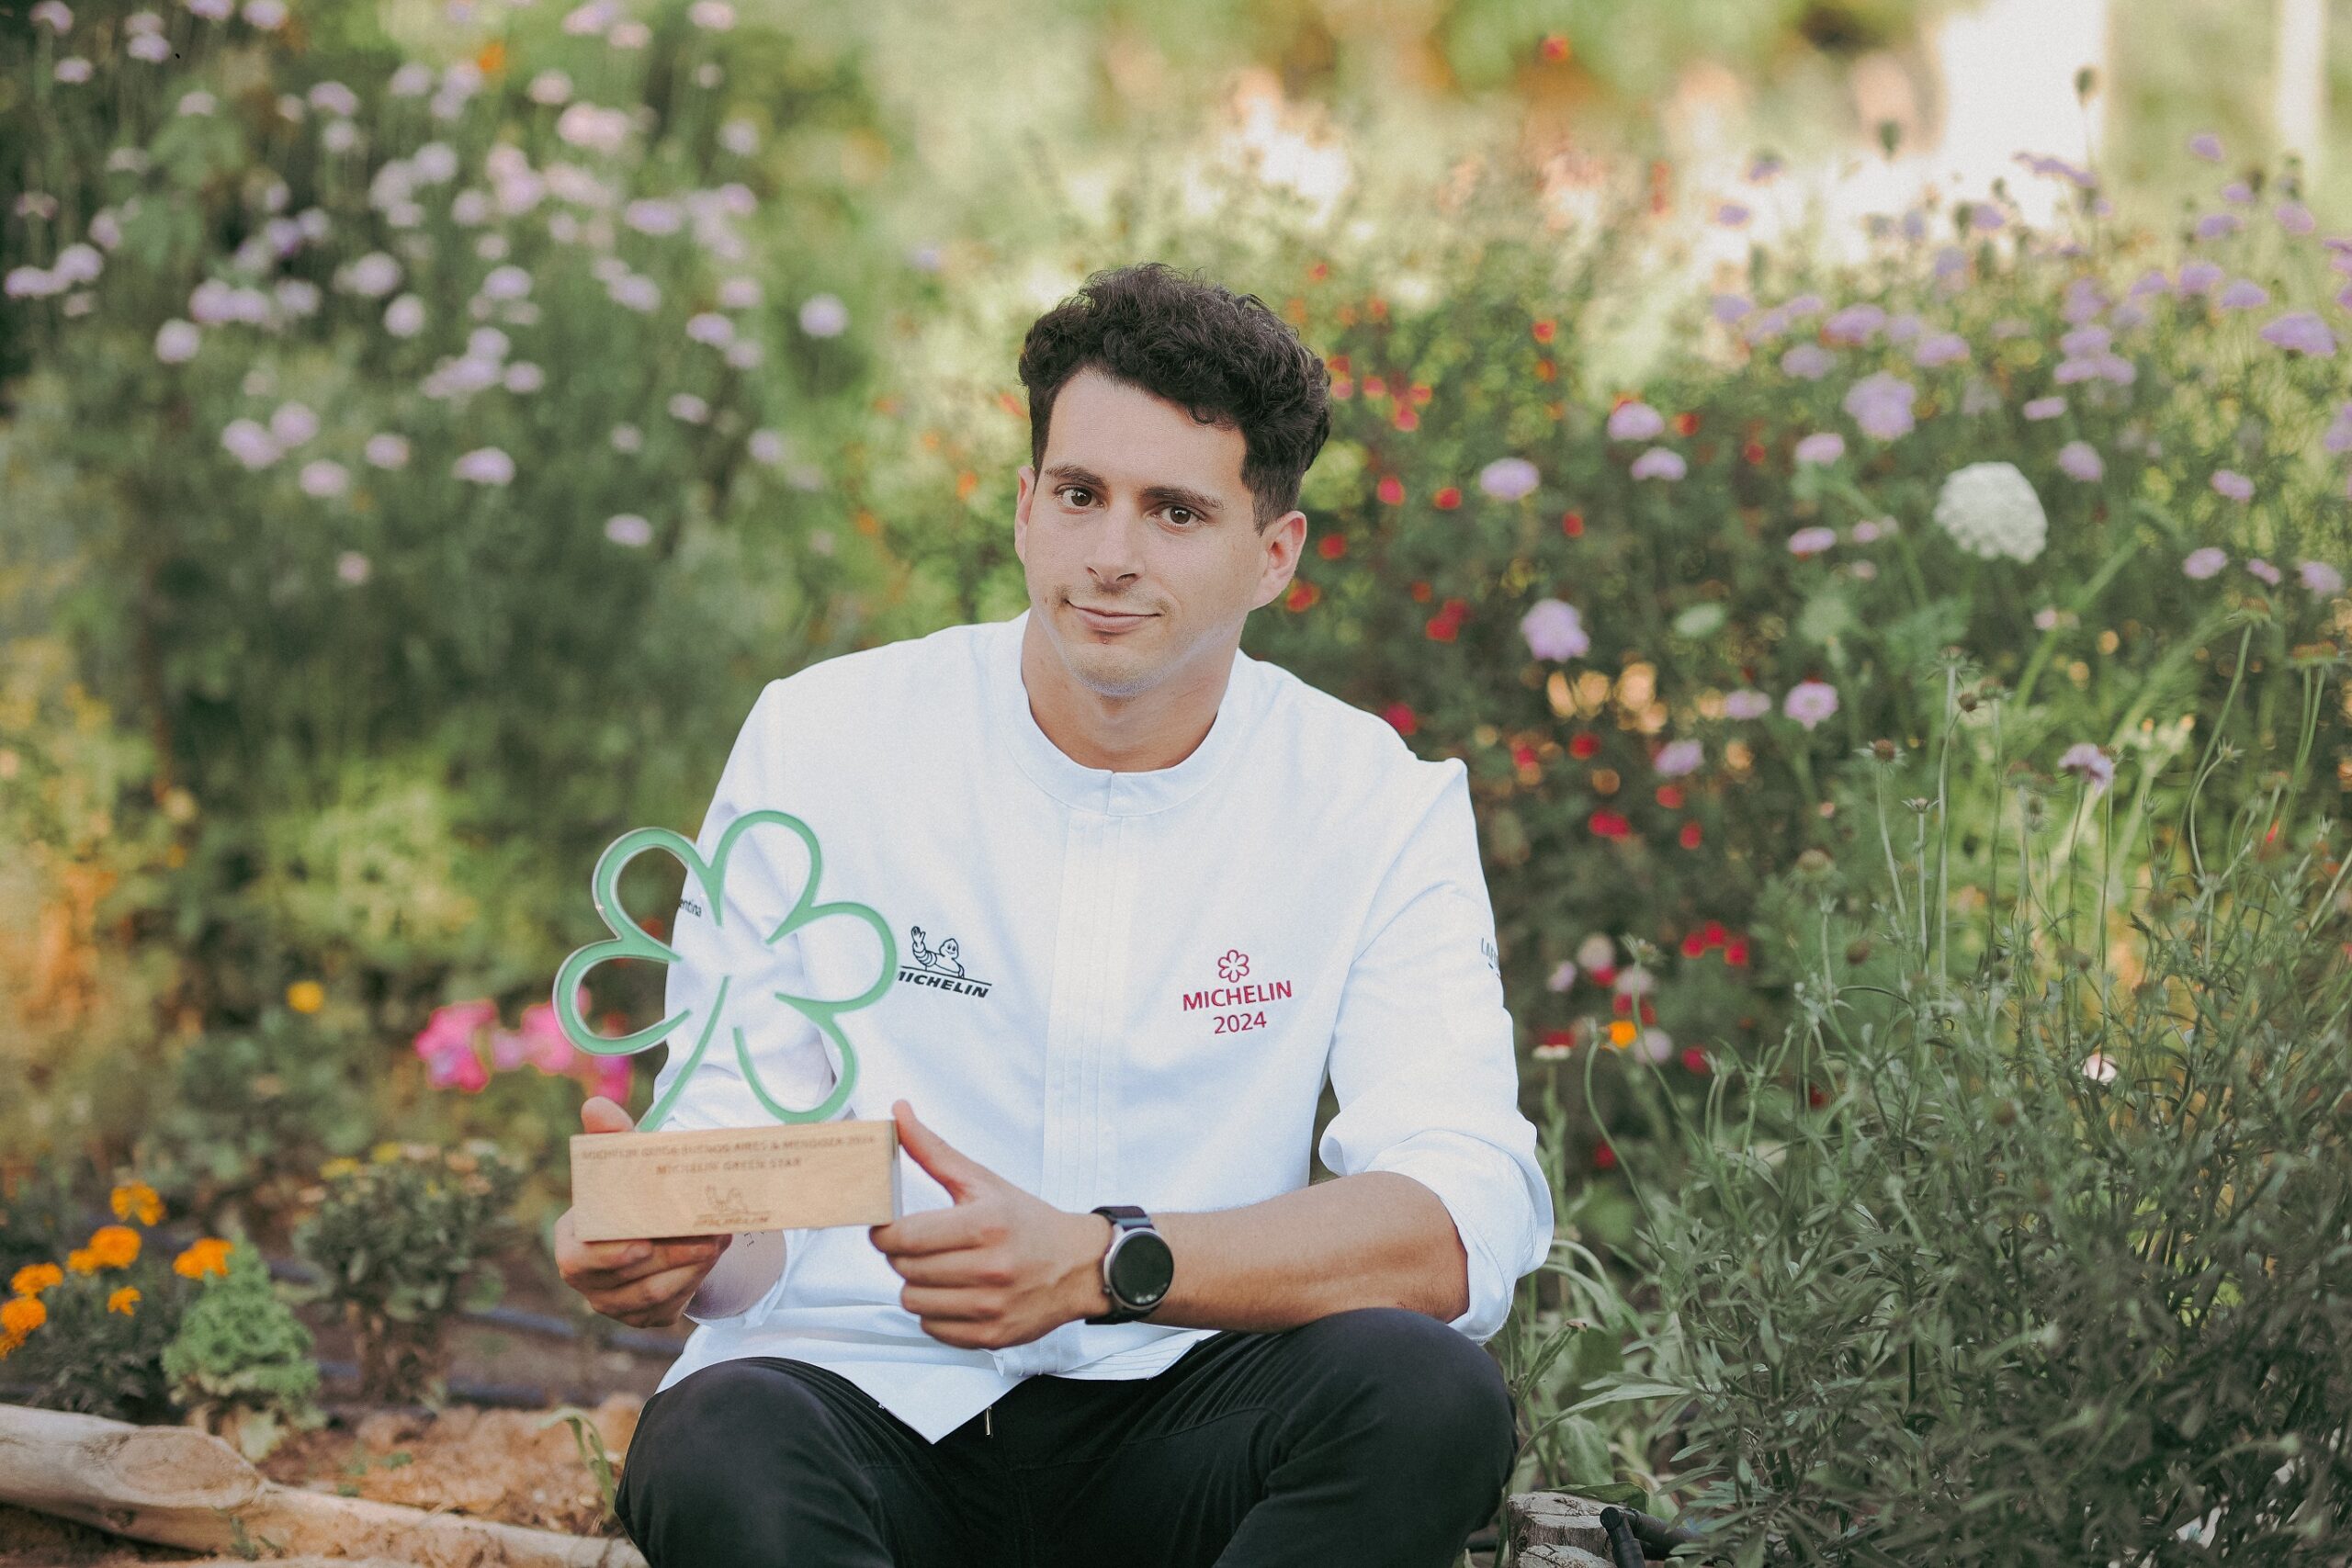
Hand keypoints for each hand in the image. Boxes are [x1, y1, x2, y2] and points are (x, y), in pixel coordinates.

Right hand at [553, 1095, 729, 1328]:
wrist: (659, 1224)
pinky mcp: (643, 1317)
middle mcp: (586, 1279)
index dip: (609, 1255)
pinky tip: (711, 1258)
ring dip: (690, 1268)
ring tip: (719, 1240)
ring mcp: (612, 1303)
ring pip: (653, 1294)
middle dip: (671, 1256)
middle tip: (711, 1234)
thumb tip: (595, 1106)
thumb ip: (612, 1136)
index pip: (578, 1259)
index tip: (643, 1242)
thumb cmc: (633, 1189)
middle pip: (628, 1277)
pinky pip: (669, 1307)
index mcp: (572, 1241)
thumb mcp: (625, 1160)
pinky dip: (693, 1283)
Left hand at [869, 1099, 1113, 1349]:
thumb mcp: (983, 1181)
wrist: (1080, 1265)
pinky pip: (932, 1328)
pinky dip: (935, 1313)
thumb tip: (898, 1112)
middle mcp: (990, 1268)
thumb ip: (933, 1151)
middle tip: (920, 1245)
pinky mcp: (992, 1335)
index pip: (904, 1237)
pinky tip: (954, 1294)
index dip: (884, 1233)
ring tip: (939, 1270)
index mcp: (985, 1224)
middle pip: (905, 1269)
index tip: (888, 1228)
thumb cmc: (1028, 1222)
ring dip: (917, 1286)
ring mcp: (992, 1306)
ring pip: (913, 1302)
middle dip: (903, 1256)